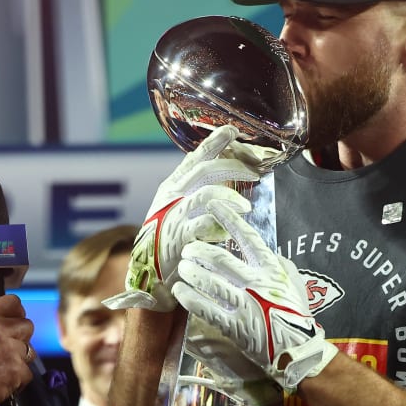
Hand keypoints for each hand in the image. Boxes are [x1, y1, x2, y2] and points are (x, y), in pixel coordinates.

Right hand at [0, 294, 35, 405]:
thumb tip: (8, 321)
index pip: (13, 302)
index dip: (16, 313)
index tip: (14, 321)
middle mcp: (0, 329)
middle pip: (27, 326)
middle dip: (20, 338)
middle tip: (6, 350)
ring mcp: (11, 349)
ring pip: (29, 350)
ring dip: (19, 359)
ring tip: (1, 367)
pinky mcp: (18, 369)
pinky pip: (27, 372)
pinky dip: (18, 379)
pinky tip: (2, 380)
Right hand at [104, 125, 266, 312]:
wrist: (149, 276)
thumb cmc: (169, 241)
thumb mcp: (177, 210)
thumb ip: (195, 192)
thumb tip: (224, 173)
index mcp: (172, 187)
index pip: (194, 158)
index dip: (213, 142)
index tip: (232, 129)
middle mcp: (171, 197)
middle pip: (204, 171)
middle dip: (233, 166)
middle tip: (255, 171)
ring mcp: (173, 217)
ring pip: (206, 195)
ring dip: (230, 198)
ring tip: (247, 207)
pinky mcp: (179, 239)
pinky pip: (204, 226)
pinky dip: (220, 225)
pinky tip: (229, 230)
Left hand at [171, 200, 336, 390]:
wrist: (298, 351)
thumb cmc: (294, 314)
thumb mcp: (292, 282)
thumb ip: (275, 263)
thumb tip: (261, 248)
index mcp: (272, 269)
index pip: (248, 237)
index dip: (228, 219)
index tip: (213, 205)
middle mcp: (258, 283)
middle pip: (220, 259)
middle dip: (198, 251)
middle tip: (188, 250)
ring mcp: (246, 305)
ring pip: (209, 282)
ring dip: (190, 272)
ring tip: (183, 268)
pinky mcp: (235, 327)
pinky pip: (206, 308)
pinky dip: (190, 298)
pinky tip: (181, 291)